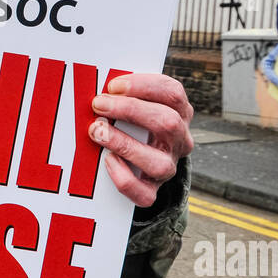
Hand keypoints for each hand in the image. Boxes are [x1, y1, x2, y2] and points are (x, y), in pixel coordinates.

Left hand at [89, 74, 193, 207]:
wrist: (139, 165)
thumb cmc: (132, 124)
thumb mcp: (137, 106)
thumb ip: (126, 95)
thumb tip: (98, 84)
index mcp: (180, 113)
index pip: (172, 93)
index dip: (143, 86)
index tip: (113, 85)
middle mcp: (179, 141)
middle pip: (167, 122)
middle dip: (130, 110)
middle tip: (99, 104)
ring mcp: (168, 168)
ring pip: (158, 162)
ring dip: (124, 143)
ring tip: (97, 131)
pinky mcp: (152, 191)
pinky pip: (143, 193)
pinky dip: (123, 177)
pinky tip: (107, 161)